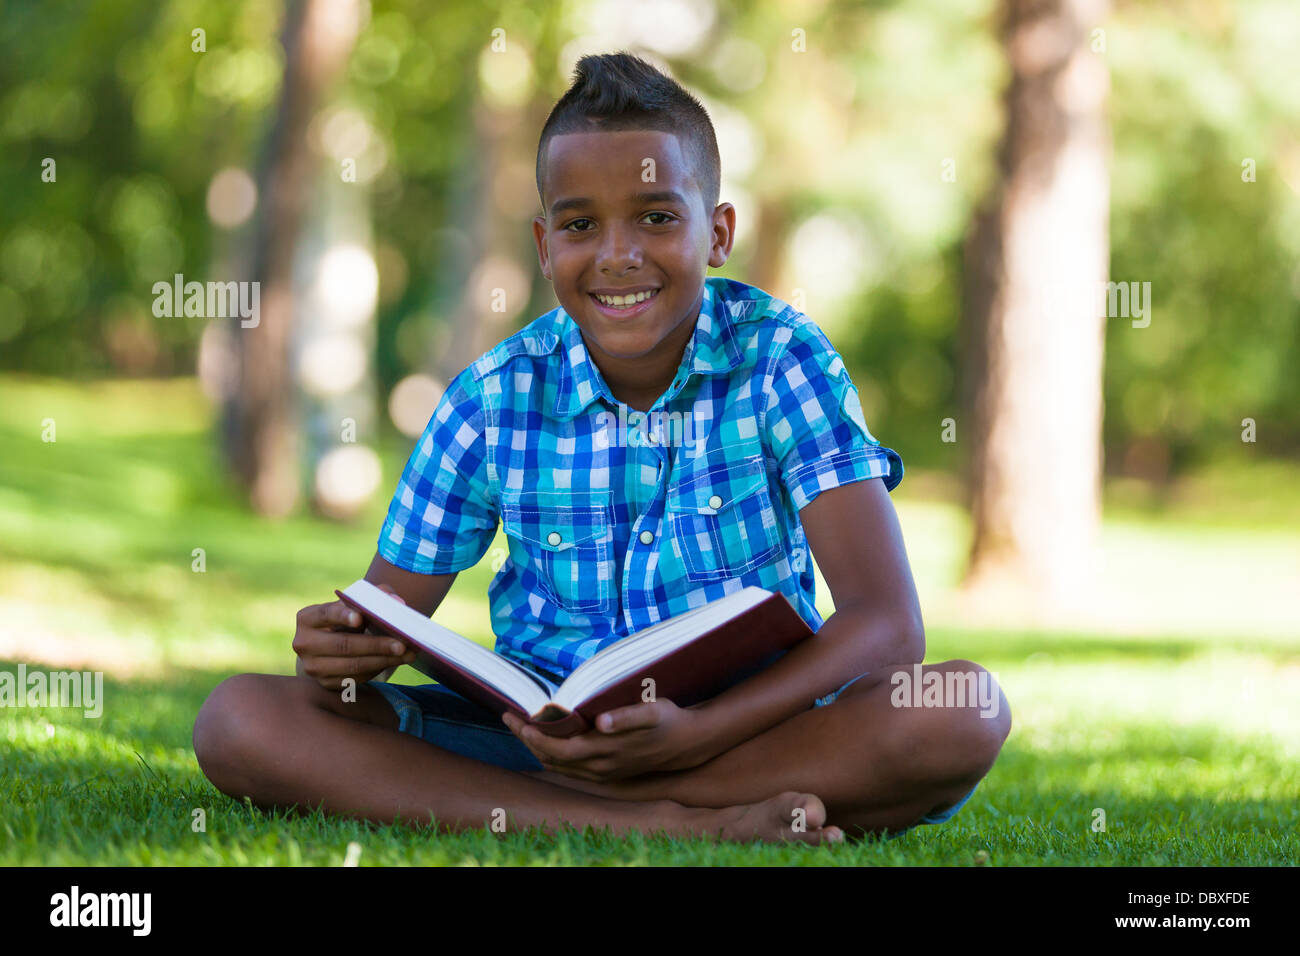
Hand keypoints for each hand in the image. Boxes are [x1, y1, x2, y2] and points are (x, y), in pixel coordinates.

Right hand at [292, 583, 416, 688]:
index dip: (342, 615)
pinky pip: (356, 679)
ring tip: (407, 655)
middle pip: (343, 644)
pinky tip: (395, 662)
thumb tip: (396, 602)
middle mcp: (304, 643)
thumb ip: (374, 596)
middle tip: (402, 644)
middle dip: (376, 645)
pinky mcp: (325, 683)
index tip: (360, 618)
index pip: (325, 614)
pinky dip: (378, 670)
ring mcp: (313, 666)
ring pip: (352, 665)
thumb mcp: (352, 604)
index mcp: (307, 618)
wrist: (327, 647)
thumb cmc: (345, 619)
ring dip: (383, 660)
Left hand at [501, 699, 705, 781]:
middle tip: (508, 717)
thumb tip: (600, 722)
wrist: (687, 743)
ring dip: (537, 748)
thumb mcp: (651, 711)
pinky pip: (570, 768)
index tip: (515, 717)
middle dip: (526, 739)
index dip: (532, 736)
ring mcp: (602, 773)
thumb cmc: (667, 720)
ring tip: (521, 726)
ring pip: (558, 766)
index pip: (557, 748)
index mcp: (604, 751)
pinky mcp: (606, 772)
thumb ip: (625, 717)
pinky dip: (552, 756)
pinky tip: (547, 741)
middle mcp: (600, 767)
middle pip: (551, 759)